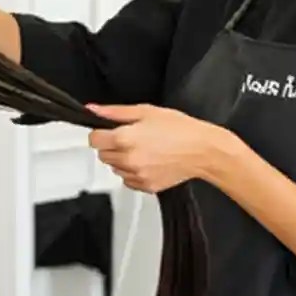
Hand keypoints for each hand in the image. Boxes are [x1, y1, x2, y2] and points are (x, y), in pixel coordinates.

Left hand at [86, 104, 226, 193]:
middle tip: (132, 138)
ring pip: (114, 168)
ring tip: (144, 149)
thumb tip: (93, 109)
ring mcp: (136, 175)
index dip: (101, 132)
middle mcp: (127, 159)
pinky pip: (128, 180)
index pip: (94, 140)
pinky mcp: (145, 186)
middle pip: (103, 154)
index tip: (110, 130)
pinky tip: (149, 161)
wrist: (202, 150)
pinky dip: (133, 172)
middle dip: (112, 146)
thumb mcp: (146, 111)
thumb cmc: (180, 128)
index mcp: (124, 138)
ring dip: (122, 159)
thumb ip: (115, 112)